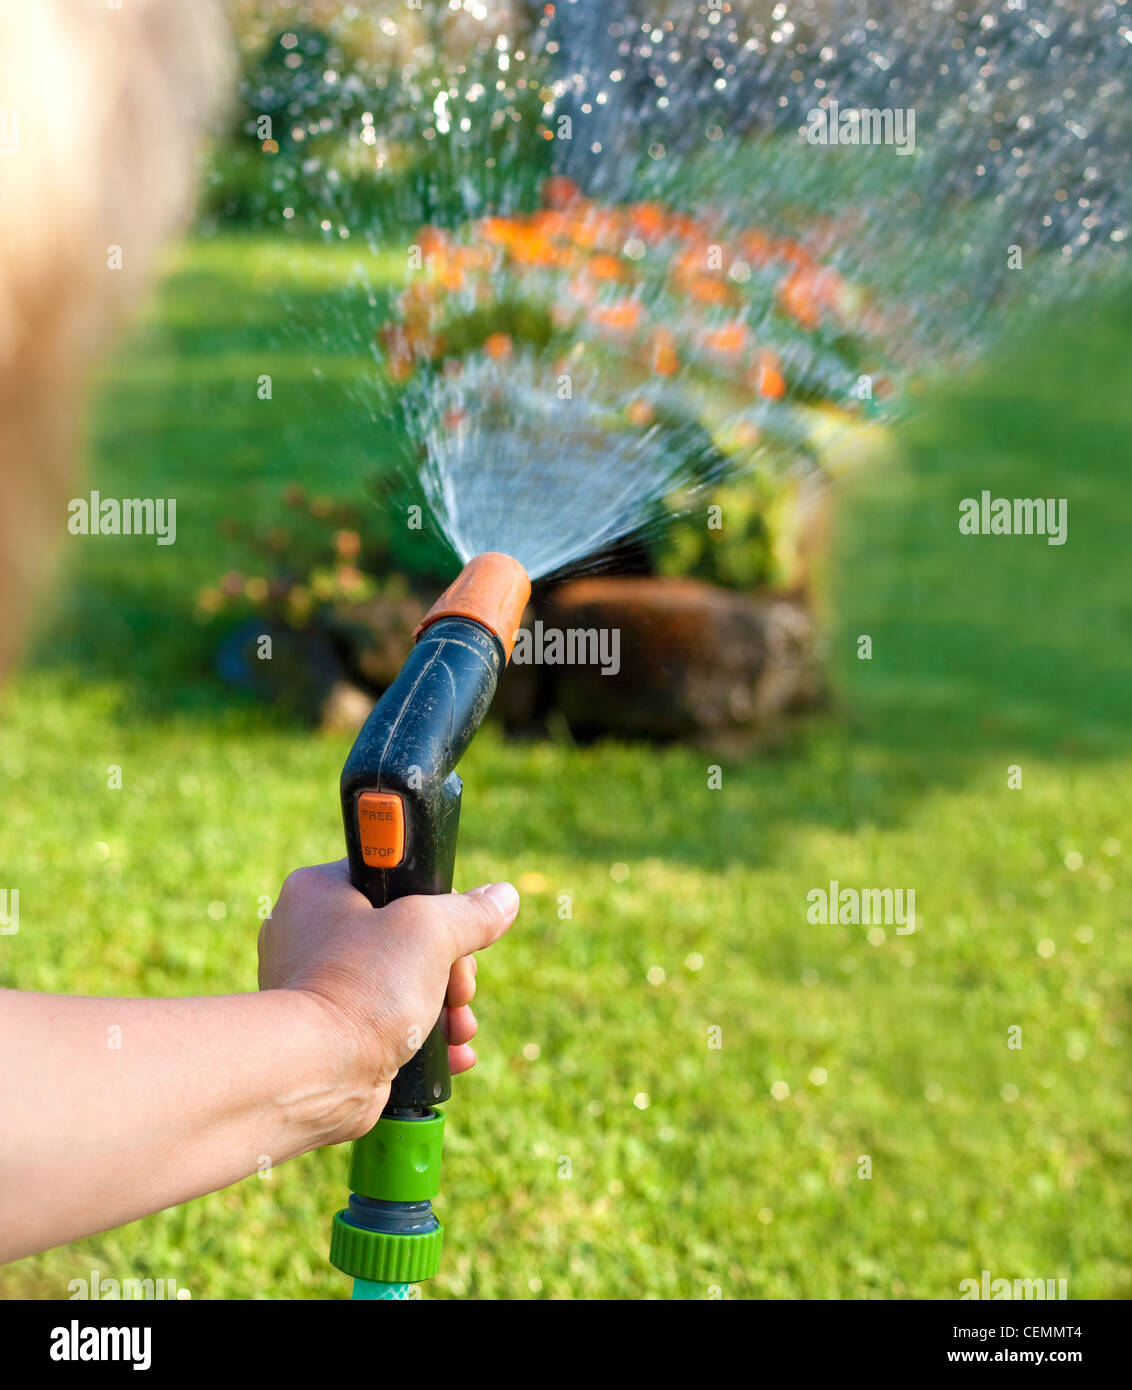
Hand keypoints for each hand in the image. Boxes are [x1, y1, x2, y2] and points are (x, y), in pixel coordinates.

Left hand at [258, 860, 518, 1139]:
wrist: (316, 1073)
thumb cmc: (363, 988)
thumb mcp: (431, 931)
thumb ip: (471, 911)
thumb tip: (503, 897)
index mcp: (320, 891)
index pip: (393, 879)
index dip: (437, 905)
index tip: (460, 933)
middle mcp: (309, 934)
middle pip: (405, 937)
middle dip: (450, 970)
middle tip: (461, 991)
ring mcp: (317, 986)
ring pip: (400, 984)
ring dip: (445, 1007)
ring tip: (461, 1030)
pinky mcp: (329, 1032)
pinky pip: (386, 1024)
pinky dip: (423, 1037)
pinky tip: (453, 1054)